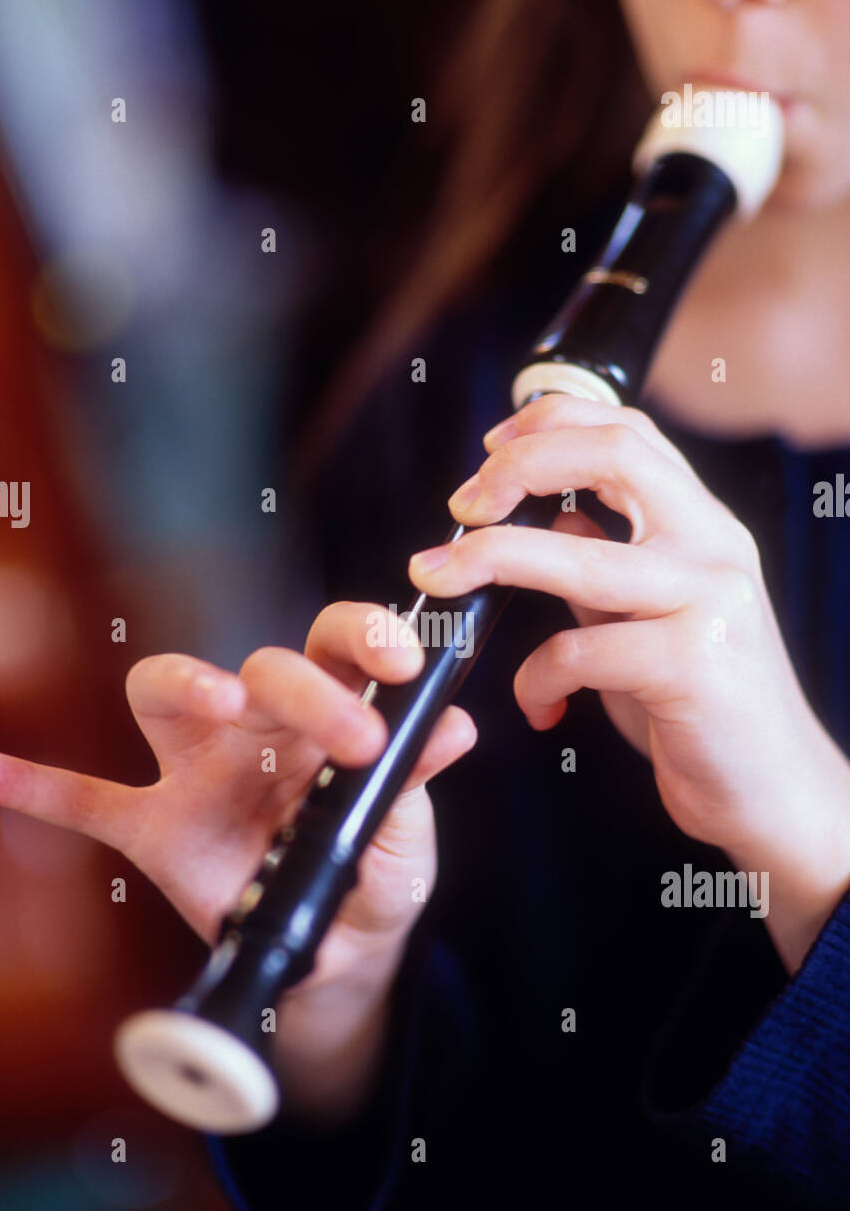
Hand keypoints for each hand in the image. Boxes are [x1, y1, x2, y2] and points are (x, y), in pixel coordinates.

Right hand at [0, 603, 475, 977]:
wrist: (333, 957)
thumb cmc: (376, 879)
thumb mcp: (406, 840)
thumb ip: (414, 787)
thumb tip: (455, 726)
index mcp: (328, 718)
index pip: (337, 646)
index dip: (364, 636)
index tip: (401, 664)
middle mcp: (261, 726)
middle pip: (260, 664)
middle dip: (305, 690)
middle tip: (352, 740)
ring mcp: (198, 771)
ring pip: (164, 693)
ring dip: (184, 684)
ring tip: (213, 702)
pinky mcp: (154, 828)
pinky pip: (87, 800)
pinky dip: (37, 785)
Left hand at [410, 394, 849, 969]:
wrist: (772, 789)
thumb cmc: (701, 705)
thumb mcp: (649, 617)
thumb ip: (603, 563)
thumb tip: (540, 519)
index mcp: (703, 526)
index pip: (628, 431)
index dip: (549, 422)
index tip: (489, 448)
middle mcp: (714, 547)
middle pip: (611, 455)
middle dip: (516, 467)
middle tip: (460, 505)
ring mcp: (709, 601)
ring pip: (577, 554)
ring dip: (488, 559)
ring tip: (438, 578)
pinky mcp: (691, 665)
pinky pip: (577, 653)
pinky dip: (536, 679)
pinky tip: (539, 706)